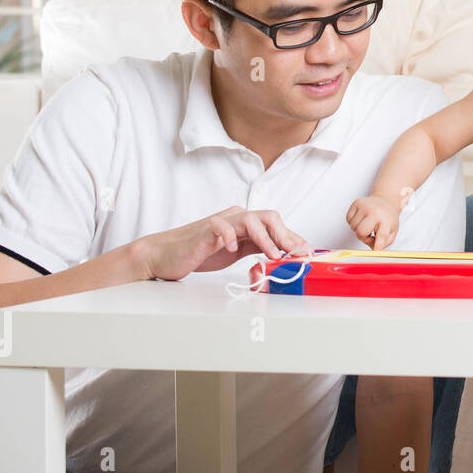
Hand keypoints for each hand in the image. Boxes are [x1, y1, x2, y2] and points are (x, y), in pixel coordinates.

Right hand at [139, 207, 312, 281]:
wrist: (166, 255)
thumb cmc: (200, 252)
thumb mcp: (237, 251)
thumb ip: (257, 247)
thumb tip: (284, 253)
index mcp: (245, 223)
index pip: (276, 225)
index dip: (294, 238)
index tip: (307, 253)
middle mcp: (236, 217)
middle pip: (269, 216)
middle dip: (286, 235)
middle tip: (295, 254)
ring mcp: (221, 221)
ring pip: (250, 219)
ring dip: (266, 238)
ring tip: (272, 255)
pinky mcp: (204, 229)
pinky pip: (220, 226)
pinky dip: (229, 236)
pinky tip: (232, 250)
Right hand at [346, 195, 400, 250]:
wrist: (385, 202)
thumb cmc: (388, 219)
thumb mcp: (391, 232)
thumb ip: (383, 243)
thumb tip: (373, 251)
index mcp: (386, 220)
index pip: (381, 236)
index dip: (377, 246)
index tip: (375, 251)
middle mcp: (374, 211)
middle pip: (360, 232)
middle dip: (363, 237)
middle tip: (369, 234)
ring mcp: (364, 206)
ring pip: (353, 227)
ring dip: (358, 229)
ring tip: (367, 225)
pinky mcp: (356, 203)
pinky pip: (348, 219)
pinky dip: (353, 222)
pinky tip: (362, 219)